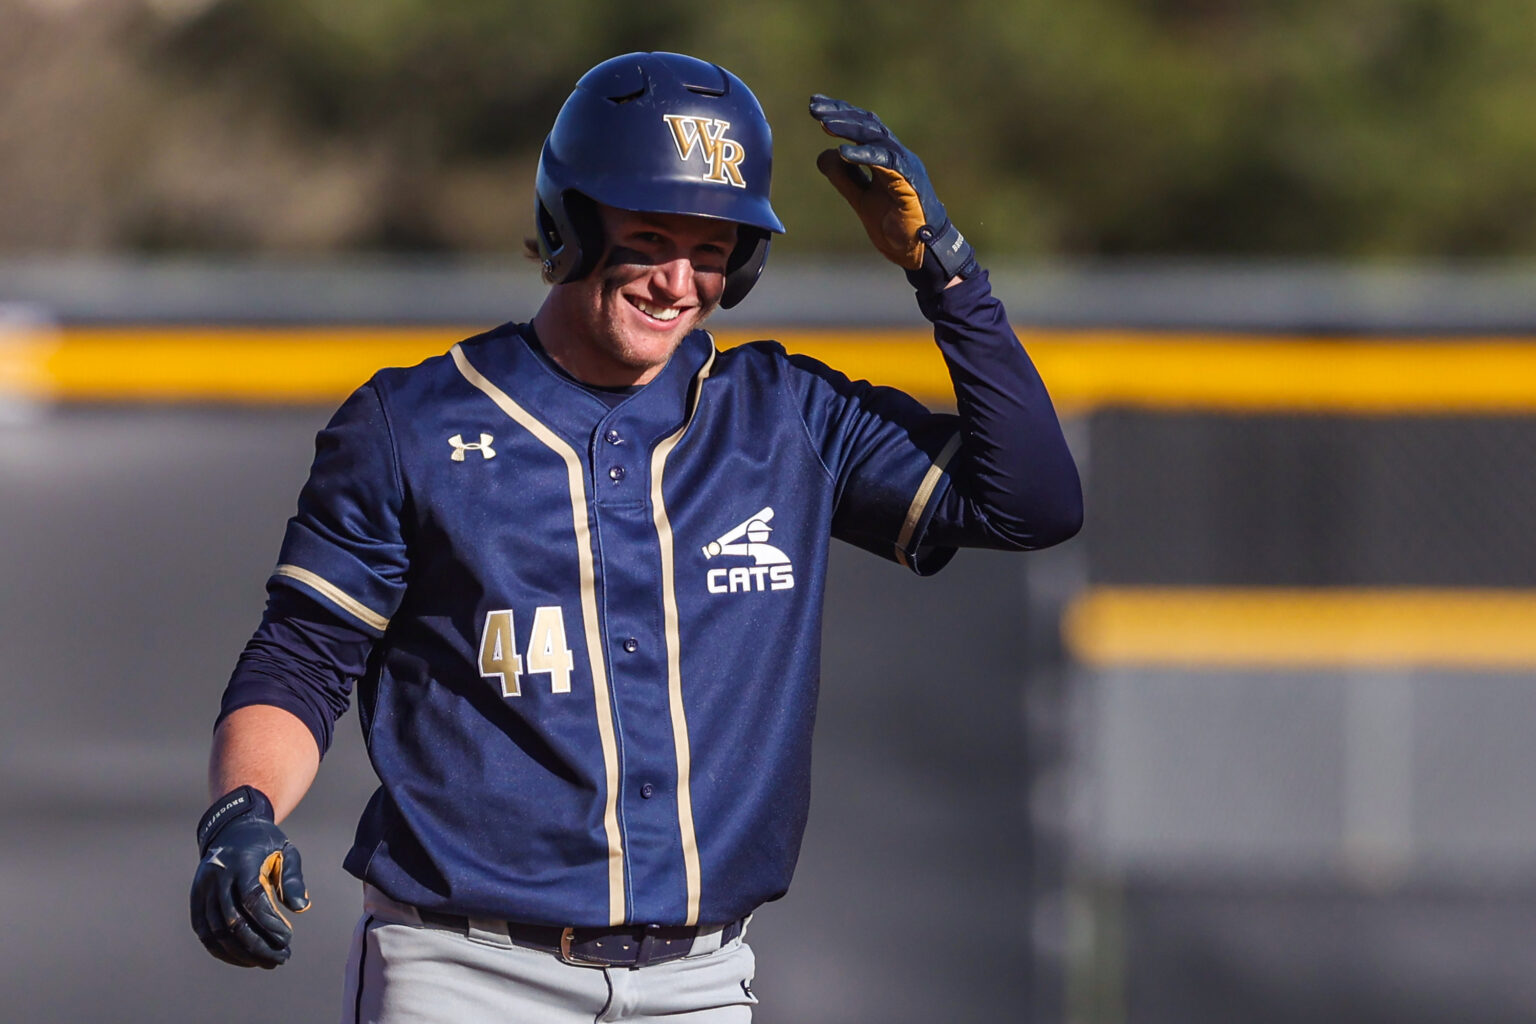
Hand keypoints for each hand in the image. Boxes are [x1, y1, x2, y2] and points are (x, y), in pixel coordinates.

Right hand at [190, 786, 309, 967]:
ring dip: (241, 953)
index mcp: (241, 862)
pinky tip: (243, 958)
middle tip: (281, 958)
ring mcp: (202, 888)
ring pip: (216, 931)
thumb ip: (293, 879)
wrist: (232, 828)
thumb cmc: (264, 843)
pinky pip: (204, 932)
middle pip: (233, 922)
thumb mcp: (286, 851)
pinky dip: (222, 949)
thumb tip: (300, 908)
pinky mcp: (195, 898)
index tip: (287, 939)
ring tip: (266, 962)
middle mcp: (217, 876)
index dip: (269, 924)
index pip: (252, 900)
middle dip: (258, 945)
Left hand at [809, 94, 978, 289]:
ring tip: (824, 123)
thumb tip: (823, 154)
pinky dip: (864, 155)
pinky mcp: (909, 181)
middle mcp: (896, 156)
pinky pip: (886, 162)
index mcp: (886, 158)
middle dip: (840, 113)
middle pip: (867, 123)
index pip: (862, 126)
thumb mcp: (861, 200)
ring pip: (876, 137)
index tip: (815, 105)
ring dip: (848, 128)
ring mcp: (905, 166)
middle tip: (814, 106)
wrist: (921, 251)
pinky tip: (842, 152)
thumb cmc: (896, 226)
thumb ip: (844, 178)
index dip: (840, 113)